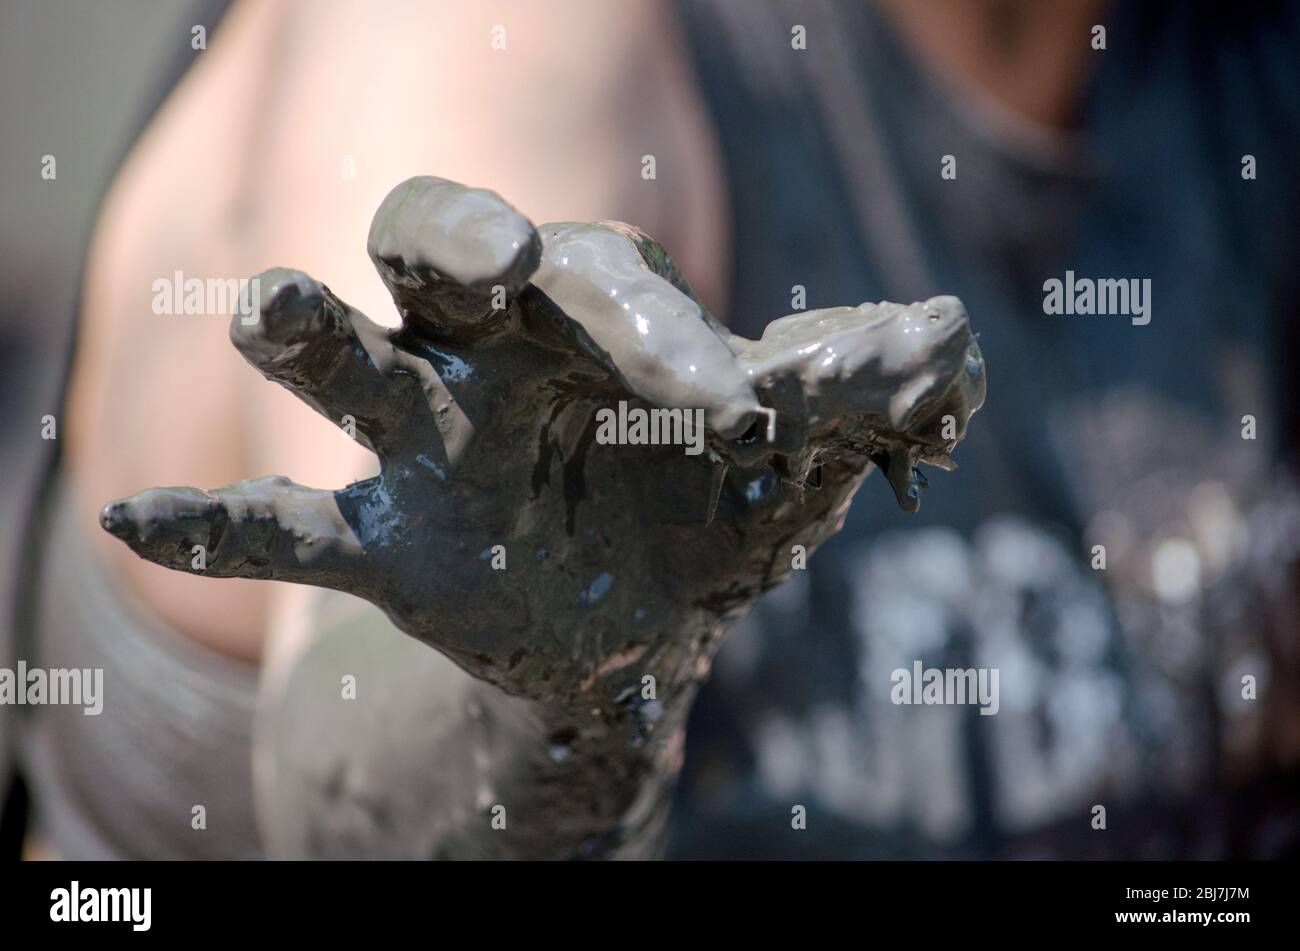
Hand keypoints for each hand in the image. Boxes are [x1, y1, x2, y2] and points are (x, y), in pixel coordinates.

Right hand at [101, 175, 985, 713]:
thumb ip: (855, 396)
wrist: (632, 619)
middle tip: (508, 258)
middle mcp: (493, 348)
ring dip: (311, 335)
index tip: (735, 406)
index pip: (606, 275)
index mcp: (595, 312)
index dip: (663, 327)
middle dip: (473, 247)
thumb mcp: (787, 458)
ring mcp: (428, 443)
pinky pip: (289, 534)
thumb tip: (952, 349)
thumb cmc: (710, 511)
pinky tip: (134, 520)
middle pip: (444, 251)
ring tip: (264, 313)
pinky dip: (219, 527)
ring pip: (352, 365)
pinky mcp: (392, 545)